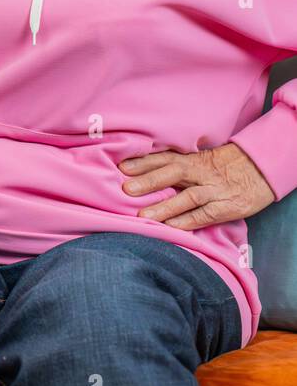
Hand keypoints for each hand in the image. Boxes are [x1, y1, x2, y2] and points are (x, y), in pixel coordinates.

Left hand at [119, 142, 276, 229]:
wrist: (264, 168)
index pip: (166, 158)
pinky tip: (172, 226)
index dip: (144, 161)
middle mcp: (202, 173)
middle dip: (149, 181)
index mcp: (194, 160)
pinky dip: (189, 221)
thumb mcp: (201, 159)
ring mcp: (216, 190)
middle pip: (173, 173)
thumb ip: (177, 166)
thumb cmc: (225, 165)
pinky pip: (206, 215)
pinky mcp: (229, 207)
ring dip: (165, 206)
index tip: (122, 166)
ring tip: (143, 215)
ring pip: (188, 197)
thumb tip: (142, 172)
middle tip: (126, 188)